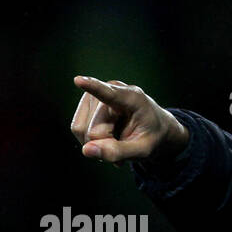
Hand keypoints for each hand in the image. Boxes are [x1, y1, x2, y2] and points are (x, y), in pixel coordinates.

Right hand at [69, 75, 189, 165]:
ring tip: (117, 141)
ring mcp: (96, 94)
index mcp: (132, 98)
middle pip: (93, 130)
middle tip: (125, 145)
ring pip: (81, 129)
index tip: (79, 80)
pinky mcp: (86, 102)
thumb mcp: (143, 151)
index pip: (108, 93)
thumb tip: (86, 150)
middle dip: (106, 144)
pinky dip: (91, 139)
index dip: (92, 87)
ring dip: (98, 143)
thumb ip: (118, 152)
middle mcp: (110, 89)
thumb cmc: (151, 137)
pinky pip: (77, 128)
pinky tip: (107, 138)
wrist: (154, 127)